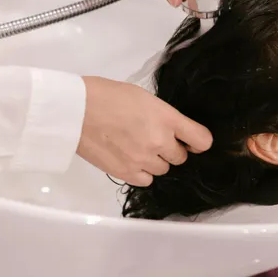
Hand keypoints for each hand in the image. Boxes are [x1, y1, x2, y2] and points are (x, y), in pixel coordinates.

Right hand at [77, 76, 212, 185]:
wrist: (76, 110)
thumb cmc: (107, 95)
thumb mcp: (144, 97)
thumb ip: (163, 116)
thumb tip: (171, 130)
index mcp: (166, 118)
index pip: (202, 139)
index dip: (199, 142)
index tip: (191, 141)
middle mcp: (160, 142)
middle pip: (181, 157)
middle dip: (171, 149)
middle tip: (152, 138)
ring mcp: (143, 160)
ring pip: (163, 170)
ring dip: (155, 161)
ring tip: (137, 147)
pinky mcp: (126, 173)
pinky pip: (146, 180)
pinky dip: (142, 172)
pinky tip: (130, 159)